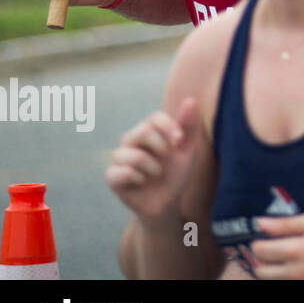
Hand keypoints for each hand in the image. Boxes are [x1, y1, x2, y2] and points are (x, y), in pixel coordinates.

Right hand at [106, 98, 202, 221]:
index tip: (180, 142)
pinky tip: (142, 183)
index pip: (154, 118)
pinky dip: (137, 179)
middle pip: (141, 132)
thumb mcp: (187, 150)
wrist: (169, 202)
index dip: (168, 127)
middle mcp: (132, 141)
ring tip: (157, 174)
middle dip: (160, 147)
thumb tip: (190, 100)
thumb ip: (188, 126)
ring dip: (151, 167)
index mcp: (150, 131)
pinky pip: (119, 172)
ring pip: (128, 154)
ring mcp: (120, 158)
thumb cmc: (177, 173)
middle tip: (168, 159)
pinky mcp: (113, 177)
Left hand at [250, 212, 303, 279]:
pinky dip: (285, 278)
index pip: (259, 251)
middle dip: (261, 260)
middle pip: (260, 271)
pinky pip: (287, 284)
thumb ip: (286, 223)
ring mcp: (302, 283)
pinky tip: (295, 268)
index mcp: (296, 250)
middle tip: (270, 251)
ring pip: (271, 281)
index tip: (264, 239)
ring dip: (271, 271)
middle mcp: (295, 271)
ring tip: (282, 260)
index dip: (257, 243)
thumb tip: (261, 223)